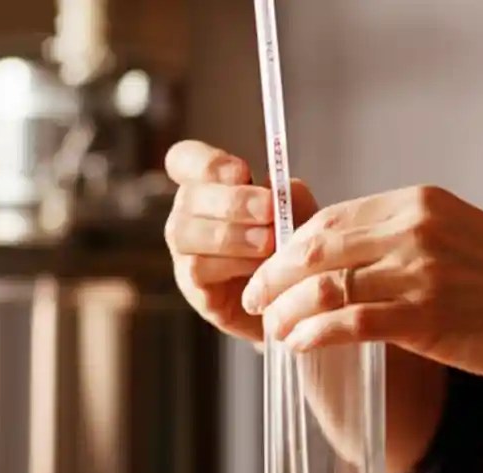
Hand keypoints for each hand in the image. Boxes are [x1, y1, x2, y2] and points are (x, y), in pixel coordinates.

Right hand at [163, 140, 318, 342]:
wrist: (294, 303)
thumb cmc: (289, 249)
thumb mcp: (299, 215)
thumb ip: (291, 197)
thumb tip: (283, 187)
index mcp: (207, 187)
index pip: (183, 159)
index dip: (205, 162)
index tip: (242, 172)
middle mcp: (188, 216)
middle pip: (187, 196)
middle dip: (232, 201)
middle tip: (269, 210)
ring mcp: (185, 252)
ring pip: (186, 233)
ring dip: (230, 234)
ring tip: (268, 242)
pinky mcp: (193, 287)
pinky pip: (198, 268)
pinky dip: (230, 264)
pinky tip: (258, 269)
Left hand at [240, 186, 482, 381]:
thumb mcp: (454, 237)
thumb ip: (400, 239)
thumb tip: (338, 259)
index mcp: (418, 202)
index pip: (330, 218)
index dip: (288, 246)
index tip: (269, 269)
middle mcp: (415, 228)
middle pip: (316, 248)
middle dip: (273, 276)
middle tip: (254, 300)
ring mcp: (420, 271)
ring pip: (325, 286)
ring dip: (287, 310)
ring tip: (273, 330)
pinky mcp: (426, 316)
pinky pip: (349, 322)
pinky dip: (314, 333)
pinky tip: (299, 345)